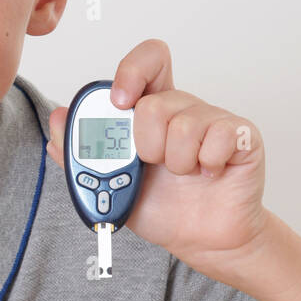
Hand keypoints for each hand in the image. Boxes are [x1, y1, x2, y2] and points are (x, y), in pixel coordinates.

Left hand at [46, 38, 270, 280]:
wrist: (201, 240)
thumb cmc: (162, 208)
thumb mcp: (109, 184)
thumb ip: (80, 153)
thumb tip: (59, 118)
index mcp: (151, 110)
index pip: (148, 60)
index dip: (131, 72)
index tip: (119, 103)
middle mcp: (182, 108)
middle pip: (155, 102)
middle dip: (146, 146)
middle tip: (153, 164)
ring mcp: (213, 120)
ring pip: (184, 125)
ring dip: (177, 163)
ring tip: (184, 174)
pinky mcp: (241, 135)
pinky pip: (218, 138)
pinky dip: (207, 165)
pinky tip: (209, 174)